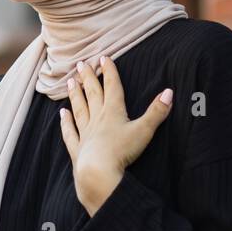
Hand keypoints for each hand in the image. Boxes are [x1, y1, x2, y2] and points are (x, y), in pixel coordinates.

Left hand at [59, 55, 172, 215]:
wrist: (99, 173)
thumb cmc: (122, 152)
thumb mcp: (144, 130)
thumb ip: (157, 112)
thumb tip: (169, 92)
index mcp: (113, 112)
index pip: (112, 87)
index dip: (109, 72)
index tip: (104, 58)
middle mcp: (97, 119)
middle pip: (92, 94)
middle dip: (88, 78)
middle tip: (80, 64)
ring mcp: (85, 134)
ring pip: (79, 109)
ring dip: (75, 95)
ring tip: (70, 82)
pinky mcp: (78, 149)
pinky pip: (70, 133)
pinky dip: (65, 123)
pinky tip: (62, 114)